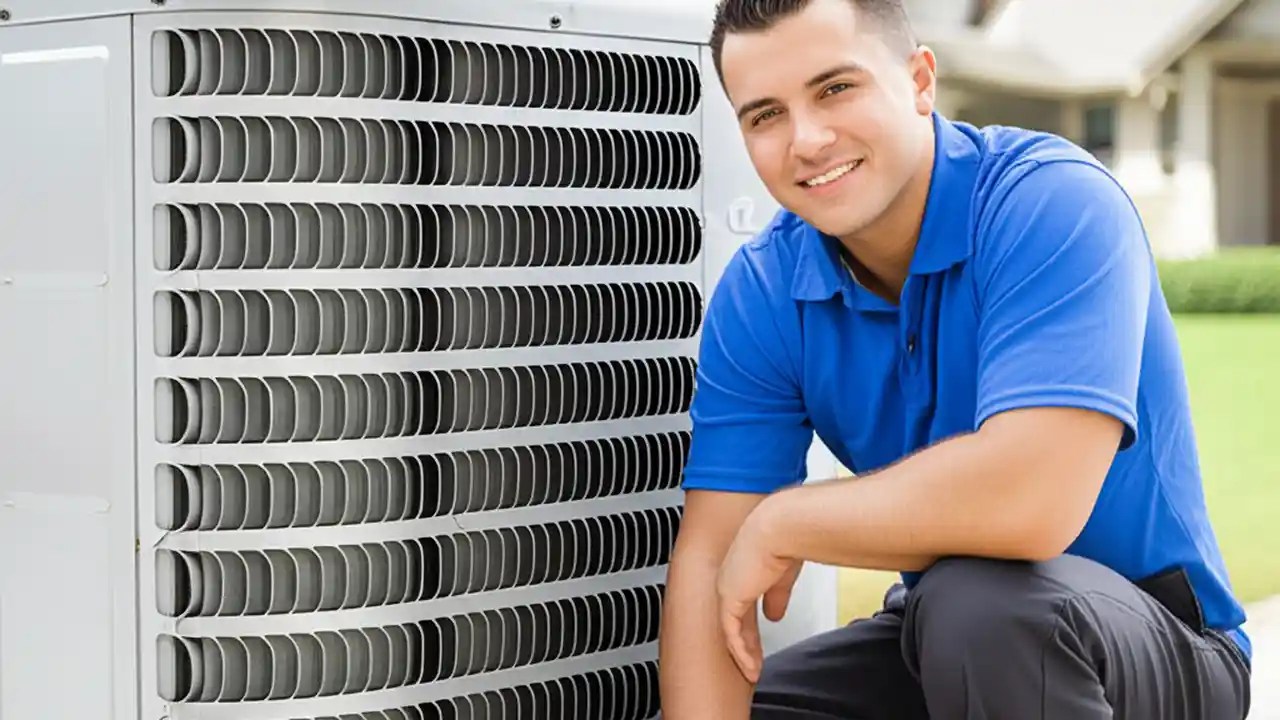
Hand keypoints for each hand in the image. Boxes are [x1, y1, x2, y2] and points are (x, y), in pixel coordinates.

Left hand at [716, 503, 801, 683]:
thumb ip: (776, 597)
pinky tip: (750, 667)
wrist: (779, 528)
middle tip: (751, 662)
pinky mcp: (728, 601)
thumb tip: (774, 616)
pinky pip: (730, 635)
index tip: (756, 642)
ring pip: (729, 631)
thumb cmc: (783, 541)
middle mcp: (728, 580)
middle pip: (732, 621)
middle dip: (744, 644)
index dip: (748, 626)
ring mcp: (725, 590)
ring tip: (751, 671)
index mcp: (740, 571)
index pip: (740, 605)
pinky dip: (741, 653)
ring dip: (742, 654)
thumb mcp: (781, 576)